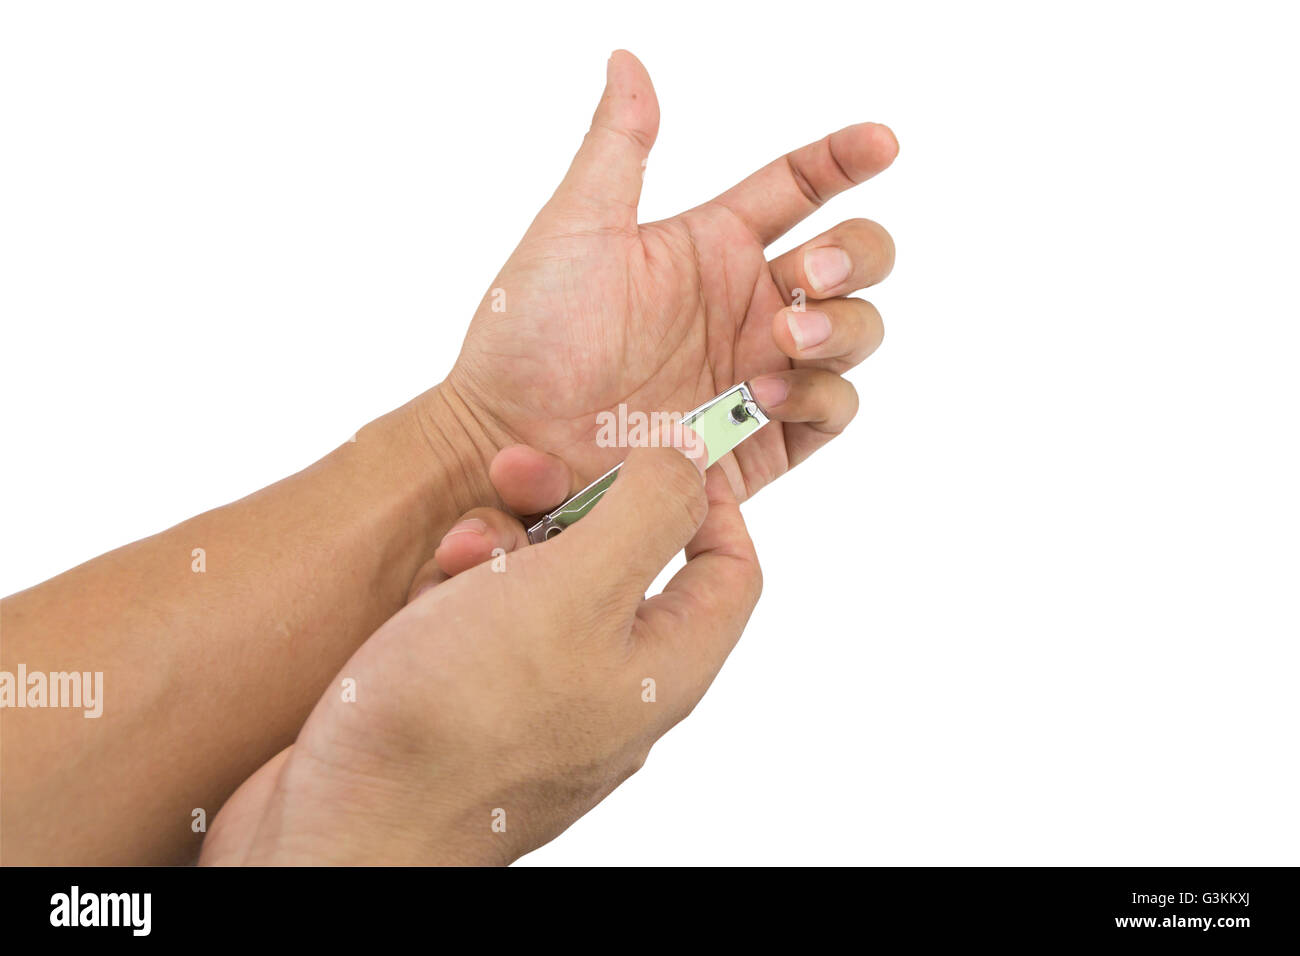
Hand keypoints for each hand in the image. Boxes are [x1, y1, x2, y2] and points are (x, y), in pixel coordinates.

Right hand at [200, 446, 760, 864]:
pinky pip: (480, 617)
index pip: (730, 572)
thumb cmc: (456, 724)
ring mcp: (536, 696)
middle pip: (621, 561)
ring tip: (455, 559)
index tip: (657, 449)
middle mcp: (610, 685)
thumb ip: (646, 515)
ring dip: (499, 546)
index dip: (705, 501)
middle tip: (519, 474)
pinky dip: (454, 591)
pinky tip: (423, 600)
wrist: (340, 824)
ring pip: (540, 581)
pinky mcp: (468, 697)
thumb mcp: (574, 591)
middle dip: (568, 507)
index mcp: (663, 668)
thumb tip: (690, 461)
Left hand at [434, 50, 895, 505]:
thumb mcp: (575, 229)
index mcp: (712, 247)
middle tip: (810, 272)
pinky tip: (768, 393)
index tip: (881, 143)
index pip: (800, 188)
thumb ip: (618, 147)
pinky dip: (821, 395)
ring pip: (854, 331)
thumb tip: (626, 60)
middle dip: (857, 253)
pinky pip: (832, 410)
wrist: (507, 440)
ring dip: (842, 326)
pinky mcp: (760, 439)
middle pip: (853, 261)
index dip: (846, 158)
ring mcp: (758, 370)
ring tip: (783, 339)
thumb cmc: (528, 335)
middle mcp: (746, 305)